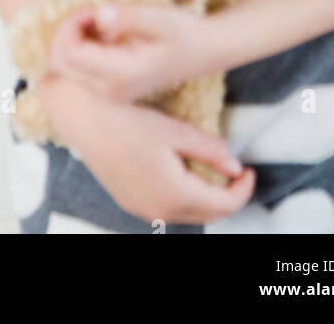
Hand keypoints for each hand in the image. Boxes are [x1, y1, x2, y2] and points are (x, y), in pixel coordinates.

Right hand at [37, 72, 254, 225]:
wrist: (83, 119)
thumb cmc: (129, 119)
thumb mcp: (175, 130)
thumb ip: (210, 150)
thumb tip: (235, 166)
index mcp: (175, 194)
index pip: (224, 204)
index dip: (243, 190)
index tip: (251, 170)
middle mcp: (158, 210)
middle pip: (207, 215)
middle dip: (227, 197)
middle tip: (235, 172)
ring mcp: (141, 209)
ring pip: (187, 215)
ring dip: (205, 199)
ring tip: (211, 170)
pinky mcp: (129, 201)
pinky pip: (166, 209)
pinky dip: (183, 198)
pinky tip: (182, 174)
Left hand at [47, 2, 212, 102]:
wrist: (204, 52)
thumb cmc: (183, 31)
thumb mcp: (158, 17)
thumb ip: (127, 16)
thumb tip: (99, 14)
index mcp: (120, 76)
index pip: (68, 53)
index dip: (71, 24)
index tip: (94, 9)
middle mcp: (110, 92)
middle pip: (60, 63)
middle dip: (68, 31)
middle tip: (94, 13)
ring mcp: (109, 95)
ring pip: (66, 67)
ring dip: (75, 38)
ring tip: (102, 22)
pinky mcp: (110, 91)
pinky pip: (79, 70)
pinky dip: (83, 48)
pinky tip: (106, 34)